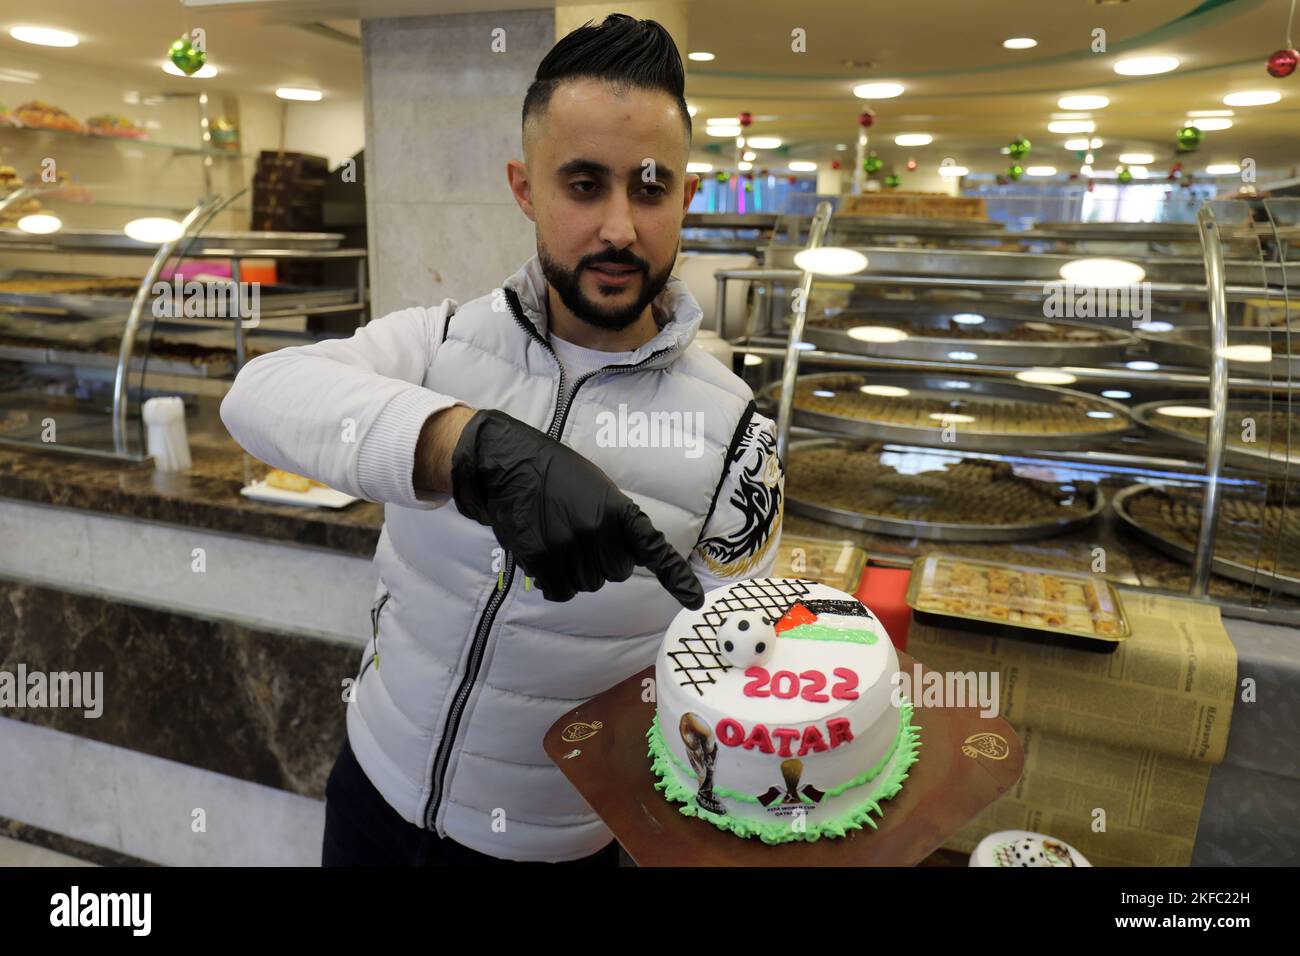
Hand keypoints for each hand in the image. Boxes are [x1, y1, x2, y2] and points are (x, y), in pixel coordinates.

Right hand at [450, 408, 703, 607]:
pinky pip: (560, 592)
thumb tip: (626, 557)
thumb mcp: (598, 489)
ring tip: (558, 539)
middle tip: (579, 536)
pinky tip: (547, 559)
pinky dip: (555, 583)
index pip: (653, 548)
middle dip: (600, 562)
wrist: (510, 464)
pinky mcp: (542, 558)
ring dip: (575, 572)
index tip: (695, 602)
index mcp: (618, 511)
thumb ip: (616, 521)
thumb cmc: (556, 475)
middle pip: (614, 574)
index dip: (675, 577)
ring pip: (587, 585)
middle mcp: (598, 531)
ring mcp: (569, 546)